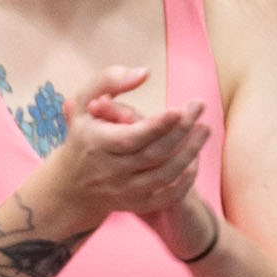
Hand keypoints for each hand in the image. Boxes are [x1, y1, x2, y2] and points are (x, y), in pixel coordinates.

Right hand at [45, 62, 210, 229]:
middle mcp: (110, 171)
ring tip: (205, 129)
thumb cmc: (83, 134)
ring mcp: (125, 191)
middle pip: (153, 155)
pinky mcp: (136, 204)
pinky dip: (185, 181)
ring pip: (164, 175)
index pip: (131, 138)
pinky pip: (166, 196)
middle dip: (181, 131)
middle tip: (199, 107)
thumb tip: (144, 73)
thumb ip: (109, 81)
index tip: (178, 110)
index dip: (156, 126)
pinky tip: (195, 160)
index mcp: (97, 144)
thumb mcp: (84, 103)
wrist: (71, 185)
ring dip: (189, 153)